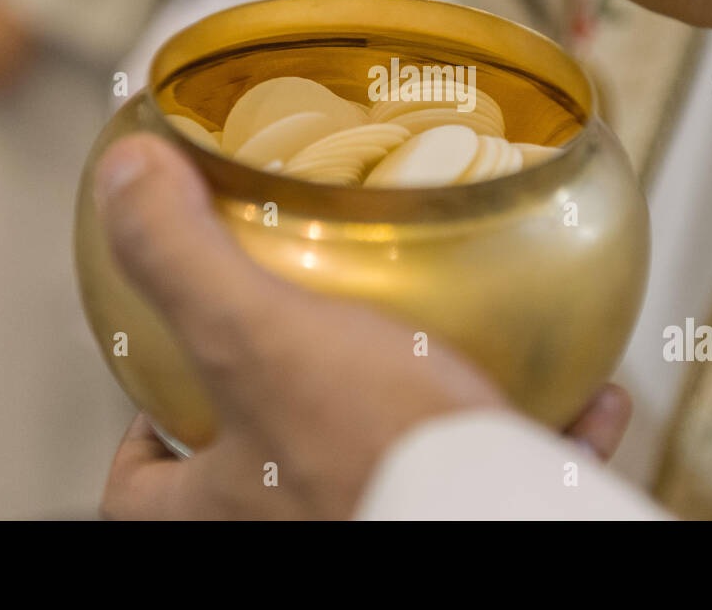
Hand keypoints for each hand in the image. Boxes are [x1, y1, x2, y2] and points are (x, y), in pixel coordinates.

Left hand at [94, 133, 632, 518]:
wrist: (496, 521)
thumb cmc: (378, 464)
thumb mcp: (262, 341)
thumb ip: (183, 259)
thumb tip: (123, 175)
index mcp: (222, 513)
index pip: (139, 490)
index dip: (142, 436)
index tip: (166, 382)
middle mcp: (295, 535)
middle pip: (266, 479)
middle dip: (290, 410)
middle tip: (318, 344)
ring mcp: (389, 526)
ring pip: (395, 472)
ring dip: (426, 411)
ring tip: (455, 354)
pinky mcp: (471, 519)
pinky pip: (505, 481)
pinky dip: (545, 438)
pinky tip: (588, 396)